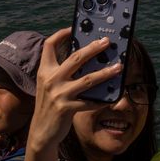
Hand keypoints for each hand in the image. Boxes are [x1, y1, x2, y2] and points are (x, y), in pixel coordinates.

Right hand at [28, 28, 119, 150]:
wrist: (41, 132)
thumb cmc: (50, 105)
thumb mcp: (49, 85)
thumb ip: (61, 72)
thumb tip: (86, 58)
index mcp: (44, 71)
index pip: (49, 45)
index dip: (61, 34)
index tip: (74, 28)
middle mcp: (50, 80)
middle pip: (75, 58)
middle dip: (93, 48)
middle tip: (106, 42)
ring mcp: (58, 94)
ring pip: (88, 79)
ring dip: (106, 72)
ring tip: (119, 67)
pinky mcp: (66, 108)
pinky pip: (90, 101)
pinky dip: (102, 99)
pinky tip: (113, 96)